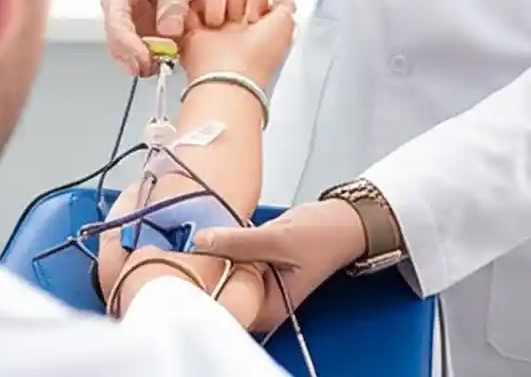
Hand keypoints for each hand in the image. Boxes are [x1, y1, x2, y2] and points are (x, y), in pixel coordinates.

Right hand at [101, 0, 207, 76]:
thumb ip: (171, 4)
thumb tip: (169, 32)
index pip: (116, 25)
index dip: (128, 47)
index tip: (144, 60)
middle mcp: (121, 8)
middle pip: (119, 43)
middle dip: (136, 59)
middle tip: (157, 68)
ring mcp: (135, 19)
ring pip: (134, 50)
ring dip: (150, 60)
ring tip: (169, 63)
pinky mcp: (150, 25)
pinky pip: (152, 47)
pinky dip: (162, 55)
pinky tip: (175, 56)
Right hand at [179, 0, 295, 86]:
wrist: (228, 75)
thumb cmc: (259, 56)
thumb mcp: (285, 25)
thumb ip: (286, 4)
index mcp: (258, 25)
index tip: (260, 13)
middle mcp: (237, 24)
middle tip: (242, 20)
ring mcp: (215, 25)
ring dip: (221, 3)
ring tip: (220, 23)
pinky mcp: (193, 26)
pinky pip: (195, 0)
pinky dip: (203, 8)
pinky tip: (210, 23)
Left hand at [192, 199, 366, 334]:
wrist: (342, 220)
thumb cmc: (321, 236)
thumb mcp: (277, 238)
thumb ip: (239, 242)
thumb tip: (200, 242)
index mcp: (268, 310)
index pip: (223, 309)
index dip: (204, 289)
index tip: (188, 266)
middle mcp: (260, 303)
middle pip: (219, 293)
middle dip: (205, 271)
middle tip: (190, 248)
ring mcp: (256, 284)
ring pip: (221, 273)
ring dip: (212, 257)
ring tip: (201, 240)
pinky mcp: (253, 266)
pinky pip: (229, 259)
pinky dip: (222, 248)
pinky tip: (214, 236)